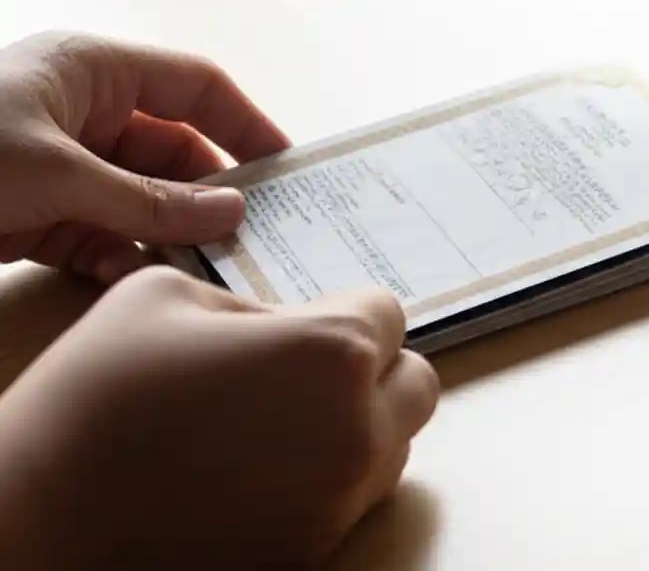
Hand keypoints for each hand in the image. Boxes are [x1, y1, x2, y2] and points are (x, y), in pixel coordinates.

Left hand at [0, 32, 289, 283]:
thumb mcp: (58, 173)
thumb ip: (149, 201)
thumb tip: (233, 213)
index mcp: (92, 73)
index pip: (194, 87)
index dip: (245, 124)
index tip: (287, 170)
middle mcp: (83, 115)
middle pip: (174, 155)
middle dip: (209, 198)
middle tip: (251, 240)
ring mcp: (61, 169)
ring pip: (142, 205)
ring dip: (167, 238)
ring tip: (203, 270)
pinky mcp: (37, 218)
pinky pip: (100, 241)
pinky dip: (118, 261)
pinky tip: (132, 281)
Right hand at [0, 266, 439, 567]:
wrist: (41, 518)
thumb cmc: (94, 398)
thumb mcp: (163, 298)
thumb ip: (251, 303)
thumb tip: (285, 324)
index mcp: (331, 354)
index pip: (387, 311)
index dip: (344, 308)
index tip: (308, 319)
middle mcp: (358, 431)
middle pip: (414, 383)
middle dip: (373, 368)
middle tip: (308, 369)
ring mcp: (340, 501)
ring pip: (393, 447)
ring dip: (360, 425)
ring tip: (282, 423)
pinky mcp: (314, 553)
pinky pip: (352, 501)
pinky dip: (328, 478)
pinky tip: (263, 471)